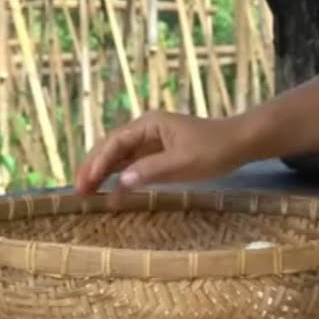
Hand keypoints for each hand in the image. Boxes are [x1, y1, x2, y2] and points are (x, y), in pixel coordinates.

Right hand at [73, 110, 253, 198]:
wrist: (240, 143)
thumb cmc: (213, 150)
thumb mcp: (182, 163)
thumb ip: (150, 171)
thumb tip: (120, 182)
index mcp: (150, 125)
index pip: (115, 142)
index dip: (97, 163)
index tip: (85, 183)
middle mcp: (147, 130)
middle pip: (111, 147)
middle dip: (93, 167)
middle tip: (78, 192)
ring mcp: (153, 141)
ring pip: (120, 156)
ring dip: (103, 173)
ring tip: (86, 194)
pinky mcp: (160, 153)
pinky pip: (134, 164)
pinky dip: (121, 177)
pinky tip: (113, 193)